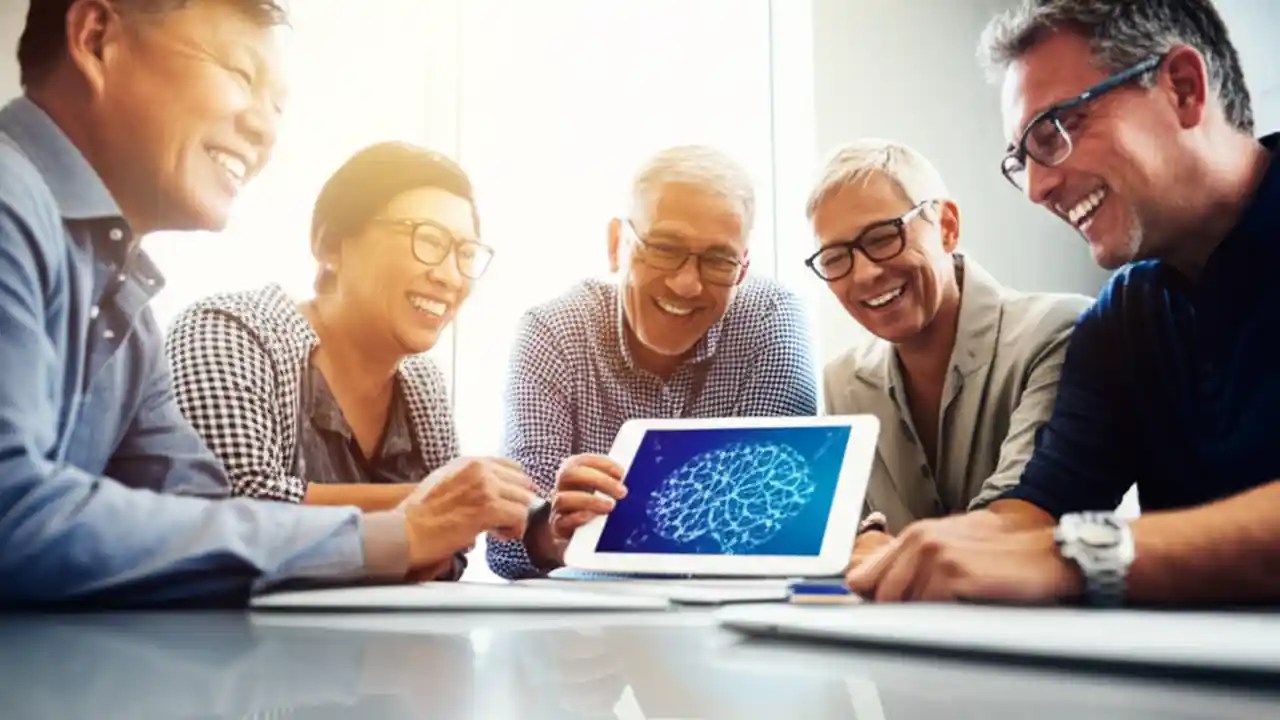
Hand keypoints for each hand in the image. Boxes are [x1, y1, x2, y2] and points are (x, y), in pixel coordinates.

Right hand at [401, 457, 536, 570]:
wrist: (403, 532)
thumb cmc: (419, 515)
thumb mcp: (445, 483)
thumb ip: (470, 482)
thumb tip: (491, 492)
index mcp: (470, 462)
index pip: (513, 467)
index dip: (515, 489)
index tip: (508, 504)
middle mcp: (479, 469)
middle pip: (523, 484)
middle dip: (517, 504)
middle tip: (503, 521)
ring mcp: (485, 487)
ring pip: (524, 500)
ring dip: (516, 518)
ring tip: (498, 530)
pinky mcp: (487, 508)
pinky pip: (520, 517)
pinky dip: (514, 530)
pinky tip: (498, 536)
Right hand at [549, 454, 626, 541]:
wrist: (578, 540)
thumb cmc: (597, 509)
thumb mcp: (604, 492)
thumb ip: (614, 482)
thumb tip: (637, 477)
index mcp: (573, 473)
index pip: (581, 461)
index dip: (601, 463)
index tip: (622, 472)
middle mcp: (562, 488)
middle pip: (570, 474)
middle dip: (597, 480)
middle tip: (622, 492)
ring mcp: (558, 508)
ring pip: (563, 498)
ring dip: (590, 500)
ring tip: (611, 506)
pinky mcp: (559, 528)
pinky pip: (562, 522)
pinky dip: (579, 518)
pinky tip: (595, 519)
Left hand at [846, 512, 1081, 602]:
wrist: (1049, 552)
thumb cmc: (1004, 554)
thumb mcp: (952, 548)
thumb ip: (914, 565)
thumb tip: (877, 592)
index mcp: (915, 535)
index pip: (863, 576)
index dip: (872, 600)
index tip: (881, 615)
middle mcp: (920, 539)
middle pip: (879, 595)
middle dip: (895, 613)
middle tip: (924, 619)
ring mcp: (935, 554)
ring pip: (902, 604)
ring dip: (922, 616)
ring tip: (951, 612)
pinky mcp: (954, 572)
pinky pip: (927, 609)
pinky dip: (940, 619)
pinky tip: (962, 612)